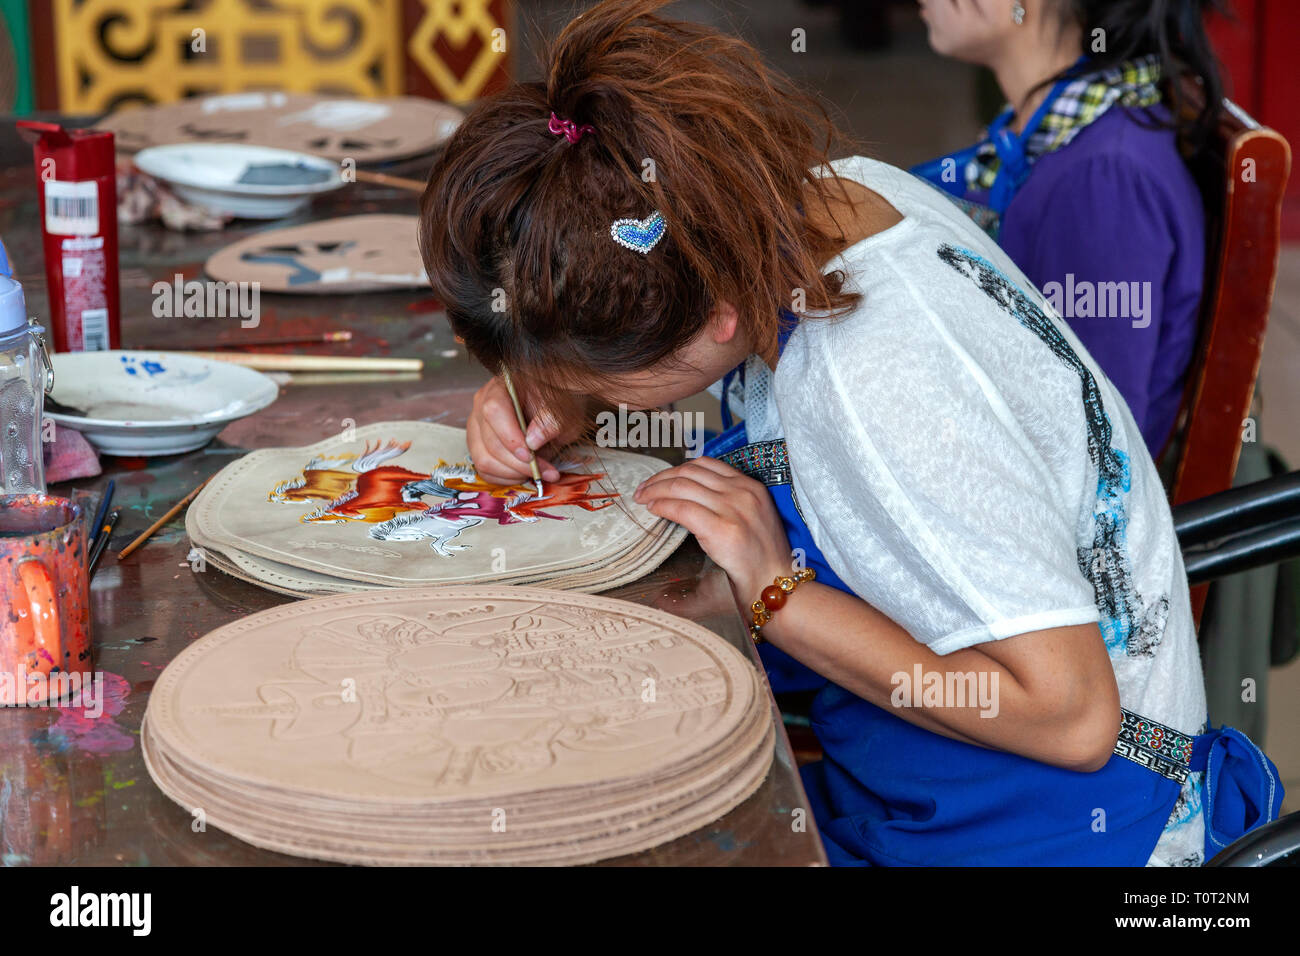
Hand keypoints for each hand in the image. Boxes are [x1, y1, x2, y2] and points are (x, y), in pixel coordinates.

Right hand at [466, 377, 564, 485]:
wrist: (552, 411)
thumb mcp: (562, 411)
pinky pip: (484, 471)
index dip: (510, 437)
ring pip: (483, 460)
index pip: (494, 411)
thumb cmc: (555, 406)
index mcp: (501, 388)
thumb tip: (533, 441)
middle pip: (489, 441)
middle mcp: (481, 405)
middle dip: (518, 463)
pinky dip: (505, 478)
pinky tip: (524, 474)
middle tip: (545, 471)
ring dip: (513, 473)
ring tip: (538, 473)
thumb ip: (551, 421)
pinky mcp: (478, 448)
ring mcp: (476, 428)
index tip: (530, 455)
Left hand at [633, 457, 791, 616]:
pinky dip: (663, 506)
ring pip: (682, 487)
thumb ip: (726, 504)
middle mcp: (742, 492)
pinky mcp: (721, 528)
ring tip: (643, 499)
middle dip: (661, 478)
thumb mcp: (751, 518)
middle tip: (643, 489)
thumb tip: (689, 503)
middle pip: (690, 472)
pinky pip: (682, 509)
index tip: (661, 479)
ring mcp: (733, 508)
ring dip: (656, 490)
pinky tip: (653, 510)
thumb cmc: (762, 559)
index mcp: (750, 486)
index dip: (677, 469)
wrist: (775, 583)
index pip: (705, 464)